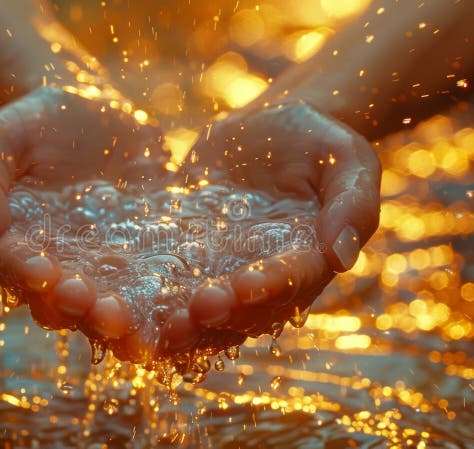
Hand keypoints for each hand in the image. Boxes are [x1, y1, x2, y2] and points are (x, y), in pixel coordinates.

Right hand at [0, 87, 168, 334]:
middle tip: (93, 306)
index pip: (14, 270)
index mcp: (15, 246)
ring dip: (118, 322)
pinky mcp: (146, 258)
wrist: (95, 108)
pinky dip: (164, 304)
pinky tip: (179, 308)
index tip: (42, 272)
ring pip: (107, 307)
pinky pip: (155, 287)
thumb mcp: (0, 138)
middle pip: (62, 305)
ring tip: (132, 324)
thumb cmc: (35, 123)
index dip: (25, 275)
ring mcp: (105, 268)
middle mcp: (59, 268)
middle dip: (77, 310)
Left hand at [160, 102, 380, 351]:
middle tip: (190, 313)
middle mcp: (264, 278)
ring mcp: (223, 270)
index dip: (268, 286)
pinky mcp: (188, 254)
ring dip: (180, 325)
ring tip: (154, 327)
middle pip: (242, 312)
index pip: (291, 282)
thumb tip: (341, 256)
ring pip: (203, 311)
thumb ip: (352, 204)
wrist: (273, 126)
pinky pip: (167, 283)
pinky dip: (147, 299)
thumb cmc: (321, 143)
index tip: (243, 284)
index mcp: (307, 260)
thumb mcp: (349, 162)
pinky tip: (121, 302)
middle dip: (217, 317)